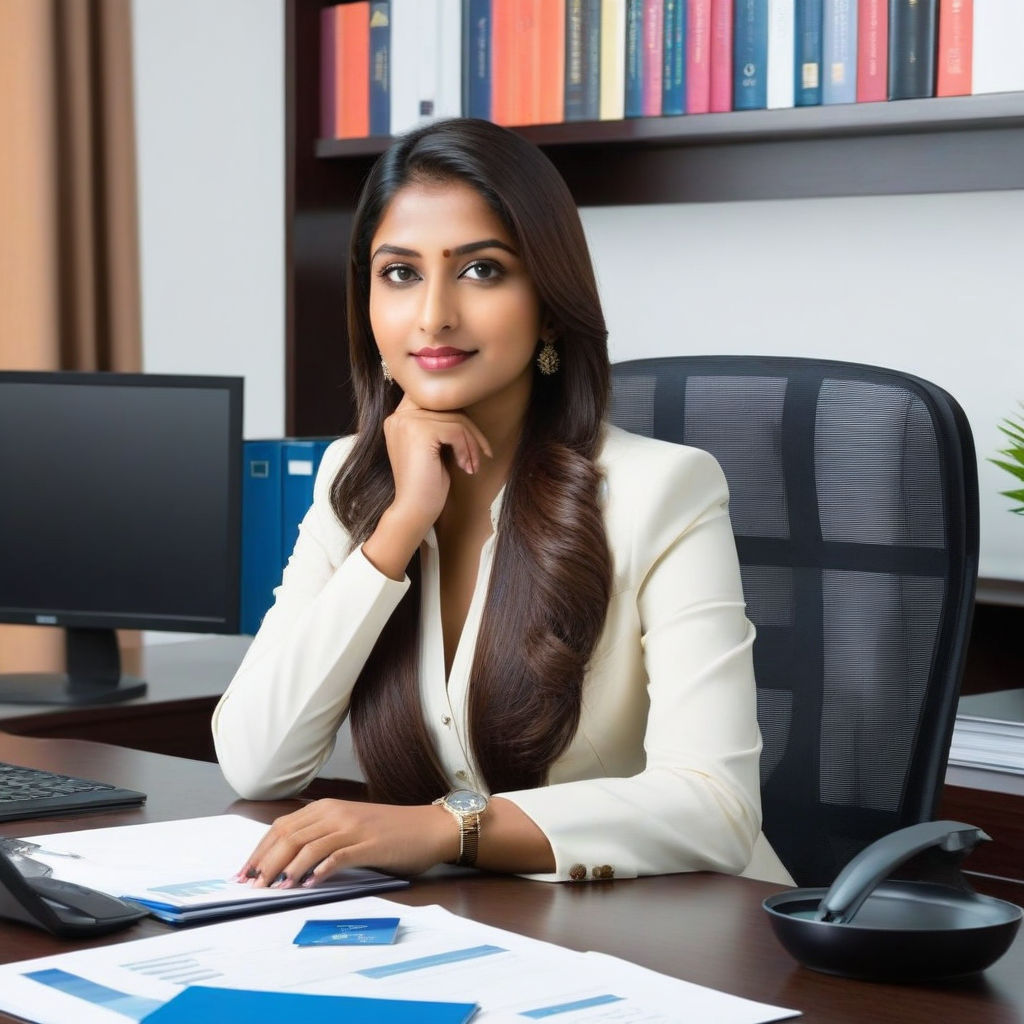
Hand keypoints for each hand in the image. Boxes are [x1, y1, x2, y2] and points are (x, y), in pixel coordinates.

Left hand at [232, 799, 458, 887]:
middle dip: (265, 862)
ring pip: (307, 845)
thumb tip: (286, 860)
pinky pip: (337, 856)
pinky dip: (319, 870)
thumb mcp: (350, 827)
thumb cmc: (390, 832)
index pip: (281, 827)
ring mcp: (353, 827)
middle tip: (251, 885)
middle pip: (288, 835)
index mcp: (328, 808)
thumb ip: (322, 836)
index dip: (259, 850)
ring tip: (273, 888)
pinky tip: (309, 884)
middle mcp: (336, 813)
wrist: (429, 828)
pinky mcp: (369, 844)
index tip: (244, 872)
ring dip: (286, 869)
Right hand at [383, 395, 492, 535]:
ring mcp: (407, 422)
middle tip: (481, 455)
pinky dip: (467, 450)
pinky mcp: (419, 432)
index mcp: (399, 418)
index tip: (473, 440)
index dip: (458, 414)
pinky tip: (466, 467)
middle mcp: (398, 416)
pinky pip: (456, 431)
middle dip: (471, 431)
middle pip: (448, 407)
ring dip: (472, 444)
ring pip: (456, 419)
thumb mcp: (434, 447)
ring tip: (472, 465)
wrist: (414, 511)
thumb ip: (440, 424)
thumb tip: (467, 405)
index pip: (435, 399)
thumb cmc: (427, 484)